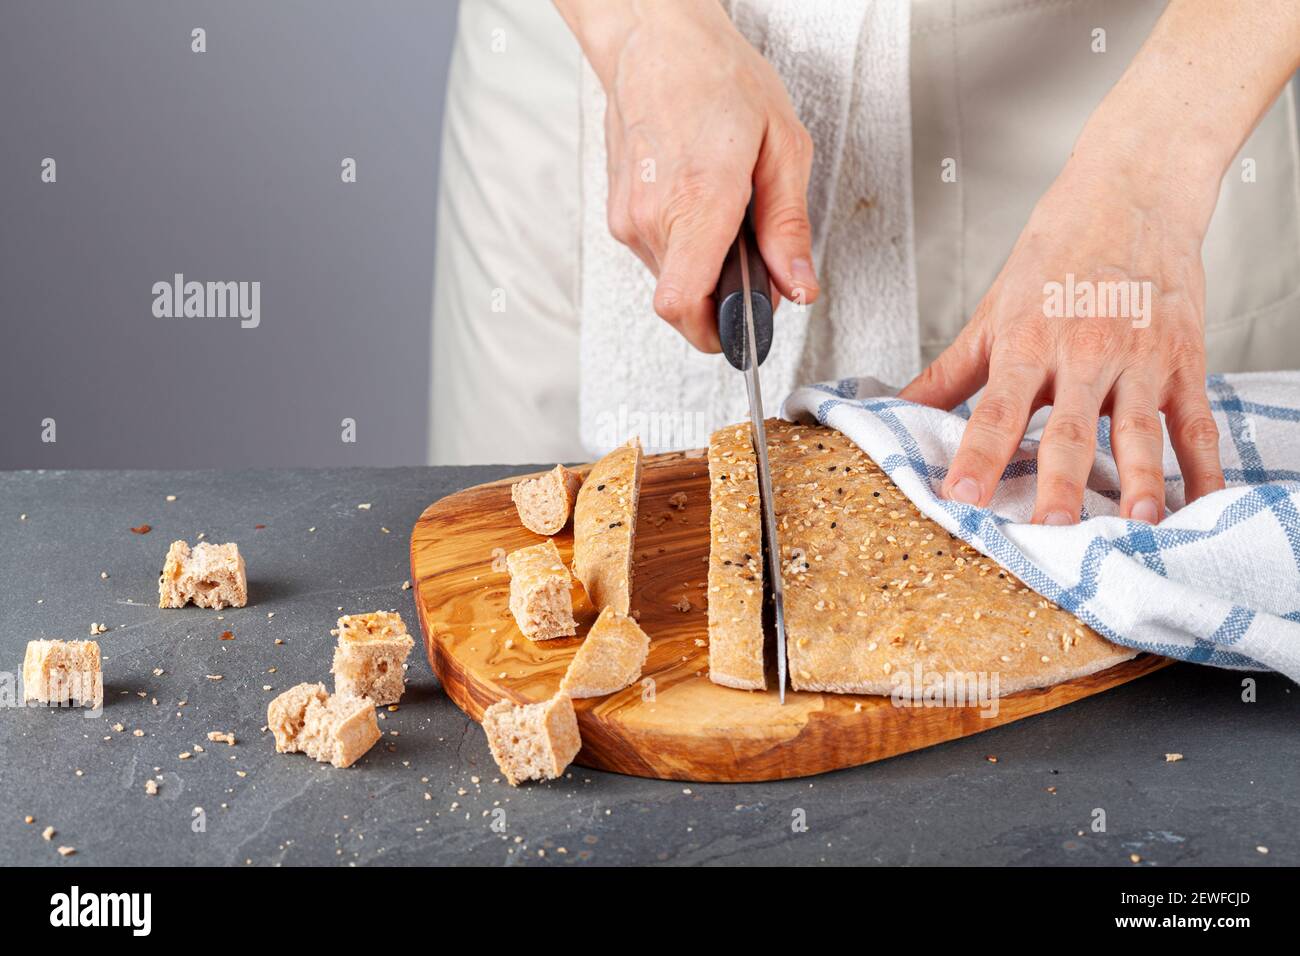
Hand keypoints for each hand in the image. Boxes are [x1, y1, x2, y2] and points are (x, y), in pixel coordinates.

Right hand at [556, 0, 818, 349]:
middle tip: (754, 255)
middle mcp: (652, 217)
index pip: (683, 306)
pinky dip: (685, 244)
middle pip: (682, 301)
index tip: (745, 327)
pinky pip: (657, 253)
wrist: (654, 39)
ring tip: (727, 212)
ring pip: (670, 279)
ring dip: (704, 266)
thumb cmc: (715, 76)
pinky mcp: (619, 213)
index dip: (716, 332)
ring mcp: (628, 217)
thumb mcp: (782, 146)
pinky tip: (701, 202)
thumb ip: (789, 227)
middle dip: (722, 295)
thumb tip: (798, 285)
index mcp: (698, 203)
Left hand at [899, 150, 1224, 523]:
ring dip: (1137, 479)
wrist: (1130, 193)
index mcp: (1028, 343)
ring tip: (1135, 523)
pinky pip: (1196, 424)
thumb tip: (895, 410)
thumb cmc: (1056, 255)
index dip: (978, 454)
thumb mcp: (992, 311)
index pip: (997, 409)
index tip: (962, 494)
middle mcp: (1084, 354)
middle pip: (1069, 428)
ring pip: (1138, 429)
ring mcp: (1138, 359)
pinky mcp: (1183, 363)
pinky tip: (1201, 504)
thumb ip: (948, 373)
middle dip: (1061, 480)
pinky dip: (1204, 468)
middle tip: (1051, 527)